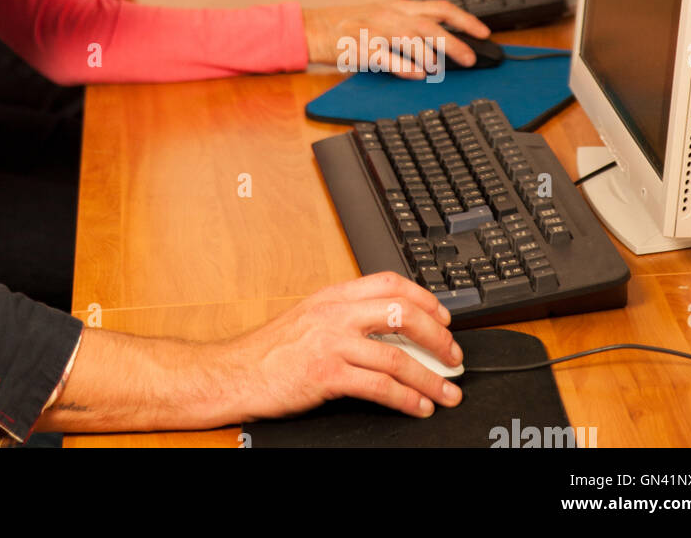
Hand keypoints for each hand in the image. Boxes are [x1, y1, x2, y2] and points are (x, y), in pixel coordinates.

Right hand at [221, 273, 461, 420]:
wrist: (236, 372)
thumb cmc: (270, 350)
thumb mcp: (308, 318)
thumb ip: (344, 316)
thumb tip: (387, 329)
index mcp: (332, 296)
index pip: (389, 282)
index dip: (424, 297)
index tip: (444, 317)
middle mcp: (335, 313)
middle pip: (402, 313)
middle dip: (437, 337)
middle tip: (453, 356)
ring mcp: (331, 343)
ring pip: (396, 355)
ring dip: (430, 377)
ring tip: (447, 393)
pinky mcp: (327, 374)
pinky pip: (379, 386)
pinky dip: (406, 399)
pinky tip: (419, 407)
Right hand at [302, 0, 490, 78]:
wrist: (312, 27)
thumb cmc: (348, 25)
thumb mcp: (382, 16)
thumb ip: (409, 25)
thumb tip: (443, 42)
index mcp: (397, 6)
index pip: (439, 7)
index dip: (465, 19)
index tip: (484, 32)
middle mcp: (389, 16)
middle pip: (429, 26)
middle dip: (454, 43)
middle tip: (470, 59)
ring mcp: (374, 31)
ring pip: (410, 39)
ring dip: (430, 55)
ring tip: (440, 69)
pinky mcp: (359, 47)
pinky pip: (385, 57)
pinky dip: (403, 66)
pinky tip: (415, 74)